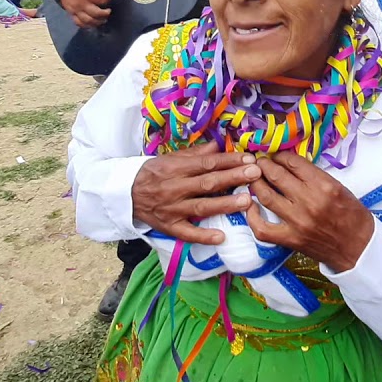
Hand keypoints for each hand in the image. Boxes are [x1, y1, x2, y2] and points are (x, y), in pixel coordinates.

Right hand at [59, 0, 114, 28]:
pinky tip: (93, 23)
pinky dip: (87, 25)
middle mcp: (81, 4)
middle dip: (105, 14)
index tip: (110, 1)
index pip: (102, 1)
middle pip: (96, 14)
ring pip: (88, 21)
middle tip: (108, 12)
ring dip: (98, 22)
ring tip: (102, 19)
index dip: (108, 2)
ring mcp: (76, 11)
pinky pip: (80, 23)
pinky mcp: (72, 14)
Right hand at [131, 143, 260, 244]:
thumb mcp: (171, 158)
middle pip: (208, 183)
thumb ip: (195, 153)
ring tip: (247, 201)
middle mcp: (175, 188)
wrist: (126, 193)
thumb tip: (219, 144)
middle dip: (233, 178)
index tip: (249, 159)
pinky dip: (203, 236)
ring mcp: (173, 209)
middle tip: (255, 174)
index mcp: (176, 168)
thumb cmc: (153, 174)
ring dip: (225, 204)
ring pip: (201, 207)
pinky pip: (187, 233)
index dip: (228, 161)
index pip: (206, 163)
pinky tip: (221, 237)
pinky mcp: (169, 226)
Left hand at [245, 153, 374, 272]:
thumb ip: (315, 176)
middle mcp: (309, 202)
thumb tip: (290, 164)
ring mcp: (297, 222)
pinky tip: (250, 206)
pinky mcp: (291, 239)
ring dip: (255, 183)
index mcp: (324, 186)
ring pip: (265, 196)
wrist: (358, 247)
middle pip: (276, 176)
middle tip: (260, 162)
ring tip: (253, 178)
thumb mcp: (339, 188)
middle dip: (264, 165)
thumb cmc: (351, 216)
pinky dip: (252, 216)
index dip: (281, 156)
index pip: (293, 163)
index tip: (276, 155)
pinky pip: (262, 228)